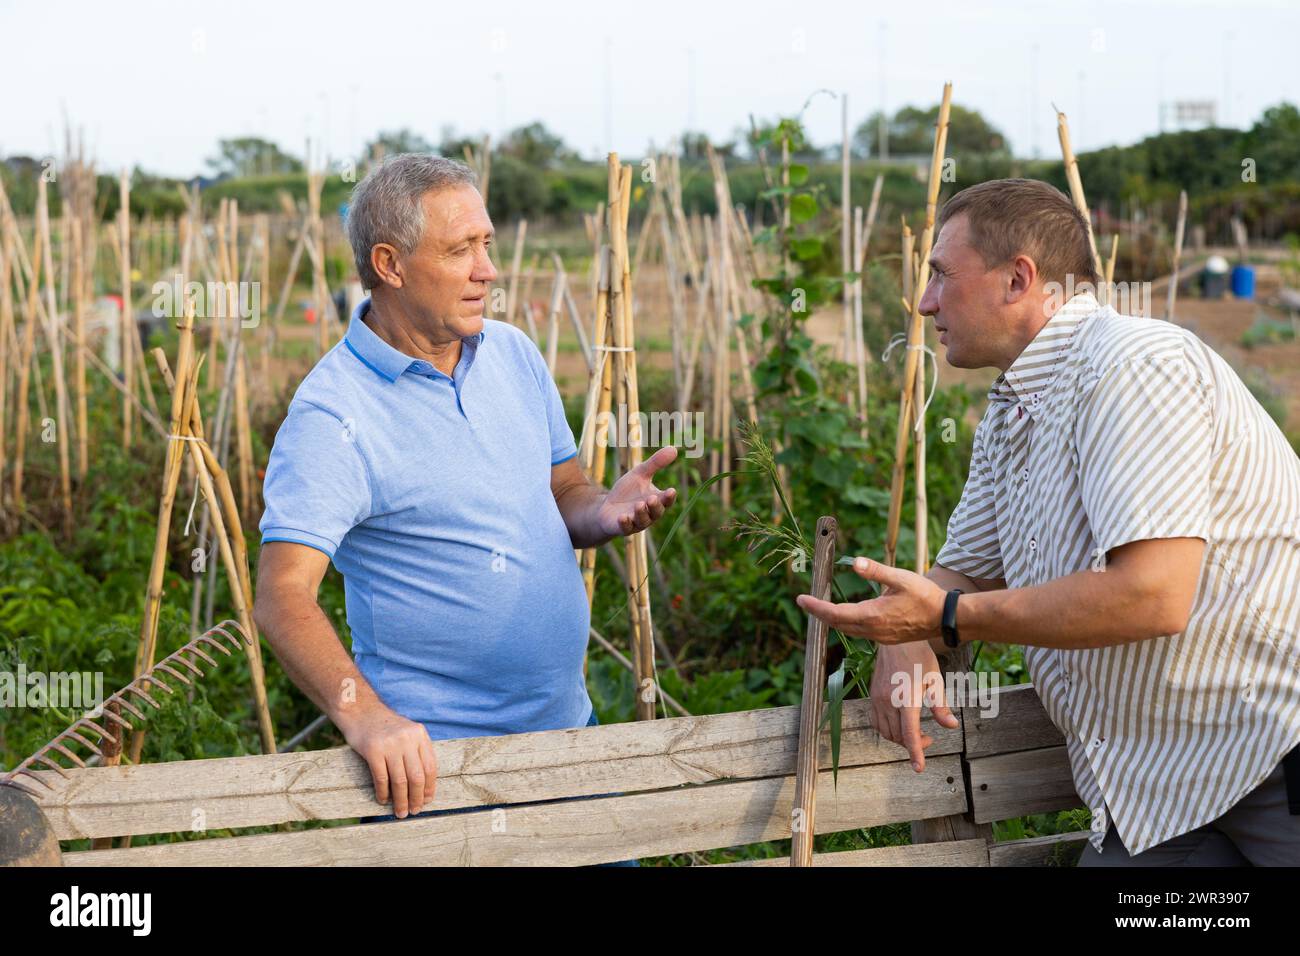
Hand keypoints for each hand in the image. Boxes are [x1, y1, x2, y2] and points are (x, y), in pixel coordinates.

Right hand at [338, 704, 437, 817]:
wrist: (360, 711)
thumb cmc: (385, 726)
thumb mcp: (407, 732)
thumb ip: (417, 751)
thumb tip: (424, 785)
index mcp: (419, 734)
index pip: (430, 767)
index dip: (429, 787)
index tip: (427, 800)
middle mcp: (407, 739)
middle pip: (416, 776)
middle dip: (417, 798)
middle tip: (414, 811)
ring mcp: (390, 745)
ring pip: (400, 781)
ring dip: (401, 801)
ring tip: (400, 812)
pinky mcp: (372, 751)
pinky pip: (381, 778)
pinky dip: (383, 793)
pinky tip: (383, 800)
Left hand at [595, 445, 678, 536]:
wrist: (607, 507)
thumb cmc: (627, 492)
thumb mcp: (640, 474)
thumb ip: (656, 463)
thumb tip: (674, 448)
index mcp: (656, 501)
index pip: (666, 500)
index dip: (669, 497)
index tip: (671, 490)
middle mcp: (649, 514)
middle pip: (656, 513)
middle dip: (655, 506)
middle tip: (652, 498)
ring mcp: (636, 523)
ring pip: (643, 521)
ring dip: (641, 513)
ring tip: (639, 505)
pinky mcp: (622, 528)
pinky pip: (626, 529)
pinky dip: (625, 523)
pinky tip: (623, 517)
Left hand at [795, 556, 946, 644]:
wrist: (945, 619)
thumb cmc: (925, 596)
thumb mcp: (901, 578)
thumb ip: (877, 571)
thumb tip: (855, 563)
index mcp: (872, 615)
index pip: (835, 612)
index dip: (815, 607)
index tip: (801, 599)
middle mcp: (872, 630)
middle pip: (837, 623)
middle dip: (819, 612)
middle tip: (805, 601)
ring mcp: (879, 637)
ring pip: (847, 629)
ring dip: (831, 619)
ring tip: (819, 607)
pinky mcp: (885, 638)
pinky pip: (859, 632)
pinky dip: (846, 623)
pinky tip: (845, 615)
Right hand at [870, 642, 959, 771]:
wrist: (896, 642)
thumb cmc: (919, 659)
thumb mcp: (935, 682)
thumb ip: (941, 707)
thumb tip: (952, 726)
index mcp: (907, 699)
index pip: (910, 733)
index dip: (916, 752)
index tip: (919, 768)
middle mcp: (889, 701)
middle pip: (899, 736)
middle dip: (914, 743)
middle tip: (929, 737)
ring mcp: (877, 700)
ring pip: (886, 732)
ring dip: (901, 738)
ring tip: (916, 731)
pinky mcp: (872, 697)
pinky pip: (876, 723)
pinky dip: (887, 730)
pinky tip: (899, 724)